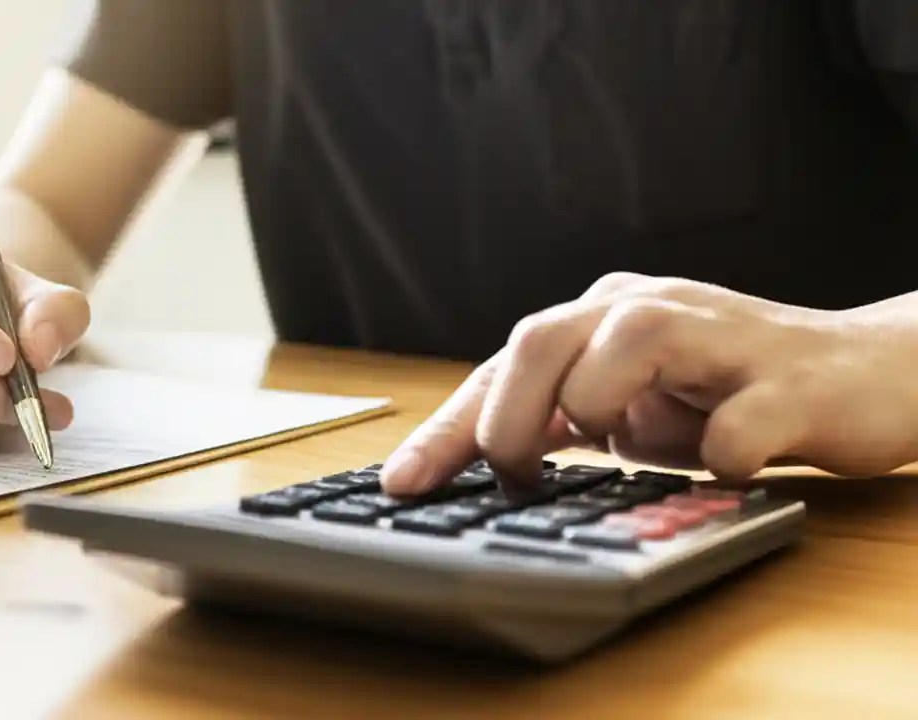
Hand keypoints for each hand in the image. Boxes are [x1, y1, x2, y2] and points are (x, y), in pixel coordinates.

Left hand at [380, 272, 917, 494]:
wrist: (865, 375)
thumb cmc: (728, 390)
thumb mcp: (627, 406)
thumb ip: (561, 420)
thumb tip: (476, 463)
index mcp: (603, 318)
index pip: (505, 364)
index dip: (446, 427)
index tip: (403, 484)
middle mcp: (651, 310)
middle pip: (546, 334)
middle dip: (508, 416)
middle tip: (512, 473)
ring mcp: (722, 338)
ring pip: (630, 339)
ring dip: (598, 404)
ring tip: (615, 447)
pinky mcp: (790, 381)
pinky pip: (742, 414)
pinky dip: (722, 446)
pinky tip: (721, 463)